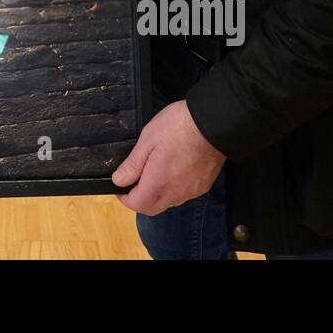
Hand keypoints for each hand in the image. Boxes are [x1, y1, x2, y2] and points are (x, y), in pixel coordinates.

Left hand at [111, 100, 225, 215]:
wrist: (214, 123)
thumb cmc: (178, 127)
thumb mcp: (148, 140)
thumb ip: (133, 164)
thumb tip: (119, 180)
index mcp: (159, 183)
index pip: (137, 204)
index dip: (124, 197)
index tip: (120, 185)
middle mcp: (176, 193)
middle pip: (152, 208)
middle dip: (139, 199)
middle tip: (133, 181)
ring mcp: (192, 191)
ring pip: (168, 202)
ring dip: (156, 194)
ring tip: (152, 172)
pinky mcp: (204, 185)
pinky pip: (184, 194)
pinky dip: (173, 188)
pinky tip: (172, 170)